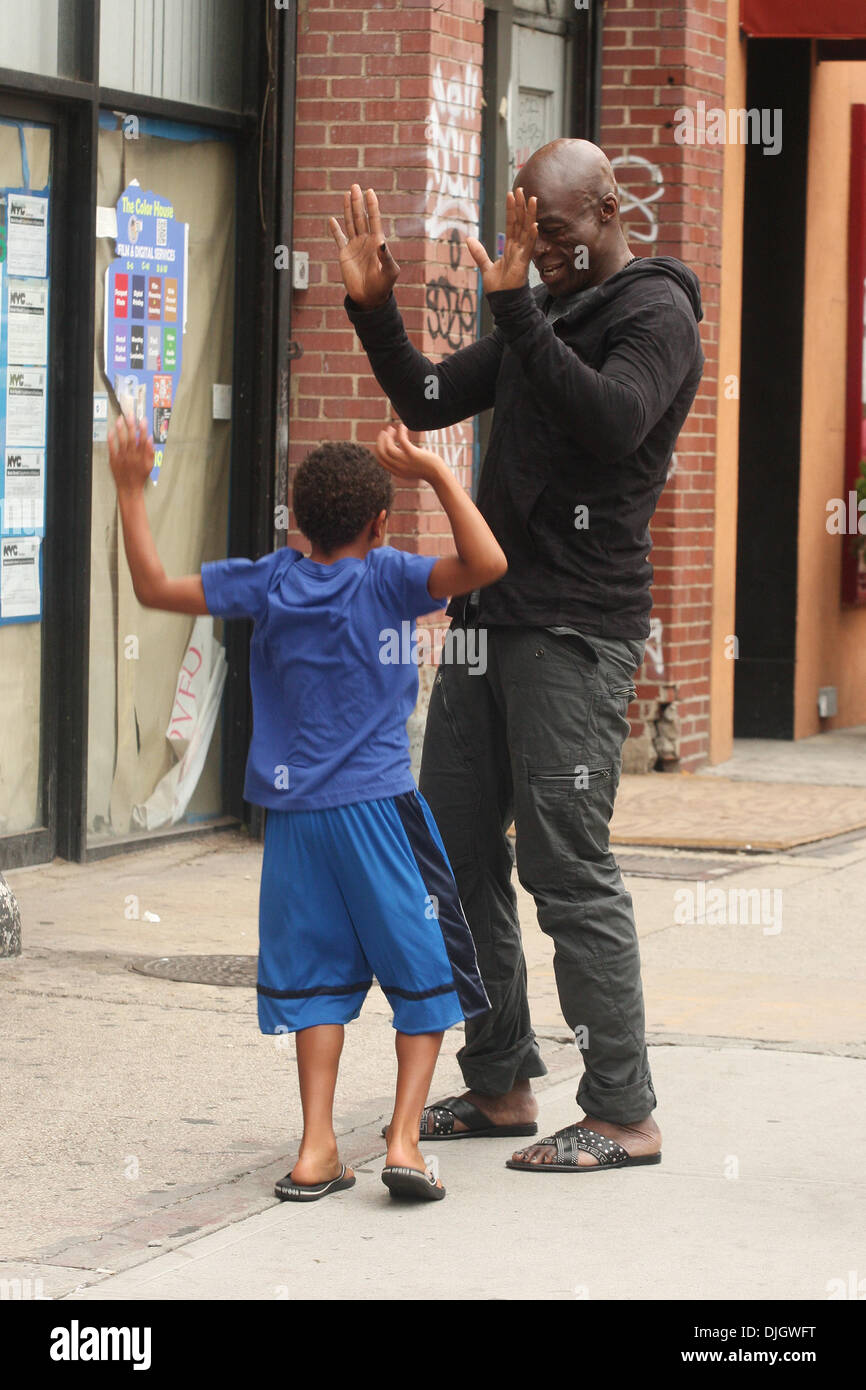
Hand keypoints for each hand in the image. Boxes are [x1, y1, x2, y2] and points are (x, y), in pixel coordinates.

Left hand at [108, 412, 153, 492]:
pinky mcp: (114, 460)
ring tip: (120, 419)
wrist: (129, 488)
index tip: (143, 420)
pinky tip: (112, 431)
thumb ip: (150, 452)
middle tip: (130, 415)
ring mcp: (122, 457)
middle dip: (131, 425)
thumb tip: (150, 439)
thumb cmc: (139, 477)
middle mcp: (131, 456)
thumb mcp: (150, 466)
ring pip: (121, 440)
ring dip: (121, 429)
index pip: (143, 439)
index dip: (143, 429)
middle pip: (131, 437)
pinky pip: (112, 447)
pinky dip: (112, 438)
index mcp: (141, 456)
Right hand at [329, 184, 399, 308]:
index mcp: (377, 242)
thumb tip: (381, 242)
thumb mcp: (390, 272)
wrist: (370, 298)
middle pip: (361, 217)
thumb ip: (387, 257)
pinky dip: (335, 229)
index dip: (372, 206)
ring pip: (350, 223)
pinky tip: (332, 220)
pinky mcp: (344, 254)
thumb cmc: (383, 285)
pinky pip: (339, 238)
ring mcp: (354, 246)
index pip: (374, 219)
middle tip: (355, 186)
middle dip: (358, 202)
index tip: (370, 191)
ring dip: (348, 209)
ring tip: (347, 194)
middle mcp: (365, 241)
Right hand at [375, 422, 443, 483]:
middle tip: (384, 432)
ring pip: (389, 447)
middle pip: (382, 453)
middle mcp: (398, 468)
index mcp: (396, 472)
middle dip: (380, 441)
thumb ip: (404, 461)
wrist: (438, 474)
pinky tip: (402, 426)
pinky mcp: (412, 454)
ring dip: (388, 436)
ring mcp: (405, 462)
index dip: (379, 449)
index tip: (382, 440)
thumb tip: (403, 446)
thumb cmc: (427, 469)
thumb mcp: (412, 468)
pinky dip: (400, 432)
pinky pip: (402, 440)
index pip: (381, 460)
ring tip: (391, 429)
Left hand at [465, 187, 536, 294]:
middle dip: (521, 206)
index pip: (512, 224)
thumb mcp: (485, 266)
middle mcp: (518, 249)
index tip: (512, 194)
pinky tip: (534, 224)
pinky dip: (532, 236)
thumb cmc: (498, 287)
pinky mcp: (523, 264)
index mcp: (511, 248)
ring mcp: (522, 255)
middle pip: (520, 223)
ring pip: (527, 231)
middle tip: (520, 189)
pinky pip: (529, 247)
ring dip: (530, 215)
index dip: (512, 209)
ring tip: (532, 199)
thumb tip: (469, 239)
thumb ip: (479, 252)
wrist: (502, 302)